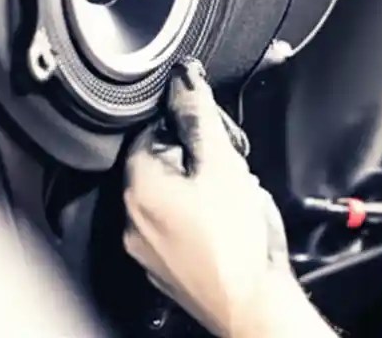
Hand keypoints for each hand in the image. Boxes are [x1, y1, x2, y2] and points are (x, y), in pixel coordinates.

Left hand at [123, 59, 317, 336]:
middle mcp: (129, 218)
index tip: (213, 138)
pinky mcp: (160, 268)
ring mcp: (143, 247)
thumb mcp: (223, 163)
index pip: (149, 130)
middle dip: (192, 160)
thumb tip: (183, 77)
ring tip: (227, 201)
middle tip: (226, 171)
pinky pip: (171, 228)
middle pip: (157, 164)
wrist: (252, 304)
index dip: (186, 127)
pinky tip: (221, 228)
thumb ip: (198, 115)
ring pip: (165, 197)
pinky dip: (193, 220)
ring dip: (193, 190)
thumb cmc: (238, 239)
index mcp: (138, 185)